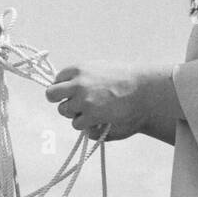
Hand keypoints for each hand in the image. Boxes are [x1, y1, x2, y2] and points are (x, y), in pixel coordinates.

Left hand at [45, 64, 181, 143]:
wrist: (146, 92)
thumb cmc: (127, 81)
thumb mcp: (101, 69)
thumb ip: (83, 77)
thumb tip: (68, 88)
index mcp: (79, 69)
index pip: (57, 80)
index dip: (64, 88)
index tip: (72, 93)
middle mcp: (77, 84)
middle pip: (51, 95)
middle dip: (62, 101)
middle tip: (76, 106)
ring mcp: (82, 102)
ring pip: (66, 113)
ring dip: (78, 115)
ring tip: (97, 113)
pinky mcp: (90, 118)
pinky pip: (79, 126)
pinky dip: (89, 126)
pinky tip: (103, 121)